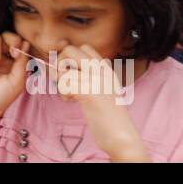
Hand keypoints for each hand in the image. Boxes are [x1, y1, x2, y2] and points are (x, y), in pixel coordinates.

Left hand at [55, 44, 147, 159]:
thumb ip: (91, 77)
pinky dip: (63, 93)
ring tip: (70, 94)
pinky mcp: (88, 92)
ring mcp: (95, 80)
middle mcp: (101, 71)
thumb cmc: (110, 117)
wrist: (122, 136)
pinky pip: (63, 83)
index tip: (72, 73)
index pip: (84, 47)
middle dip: (60, 64)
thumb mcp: (105, 90)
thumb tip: (63, 67)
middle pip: (69, 50)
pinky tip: (72, 101)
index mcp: (106, 69)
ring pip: (62, 68)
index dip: (71, 57)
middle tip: (65, 81)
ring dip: (60, 81)